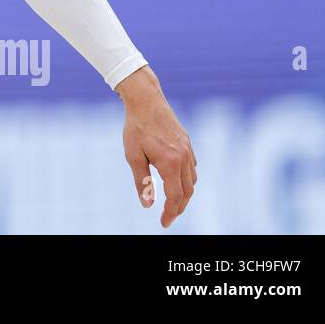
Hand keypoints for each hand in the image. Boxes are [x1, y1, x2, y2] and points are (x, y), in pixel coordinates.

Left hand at [117, 66, 196, 227]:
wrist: (146, 100)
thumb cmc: (136, 127)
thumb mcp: (133, 155)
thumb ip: (141, 181)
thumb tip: (147, 204)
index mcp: (170, 162)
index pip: (175, 196)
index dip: (171, 212)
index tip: (164, 223)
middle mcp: (183, 158)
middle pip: (187, 192)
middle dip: (179, 207)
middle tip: (169, 217)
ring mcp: (188, 150)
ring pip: (192, 180)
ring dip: (184, 194)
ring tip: (173, 202)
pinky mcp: (188, 144)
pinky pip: (192, 168)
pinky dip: (187, 179)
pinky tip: (177, 180)